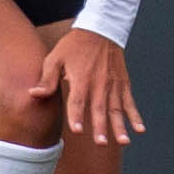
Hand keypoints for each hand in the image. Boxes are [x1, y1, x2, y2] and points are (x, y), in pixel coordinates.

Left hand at [34, 28, 142, 145]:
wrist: (100, 30)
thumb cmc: (74, 46)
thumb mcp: (55, 58)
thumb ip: (47, 79)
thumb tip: (33, 94)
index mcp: (81, 78)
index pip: (78, 100)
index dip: (77, 115)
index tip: (77, 130)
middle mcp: (99, 83)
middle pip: (99, 108)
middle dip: (100, 126)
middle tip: (100, 143)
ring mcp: (113, 84)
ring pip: (117, 109)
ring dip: (120, 126)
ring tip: (123, 141)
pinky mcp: (123, 84)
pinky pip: (130, 102)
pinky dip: (135, 116)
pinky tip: (139, 129)